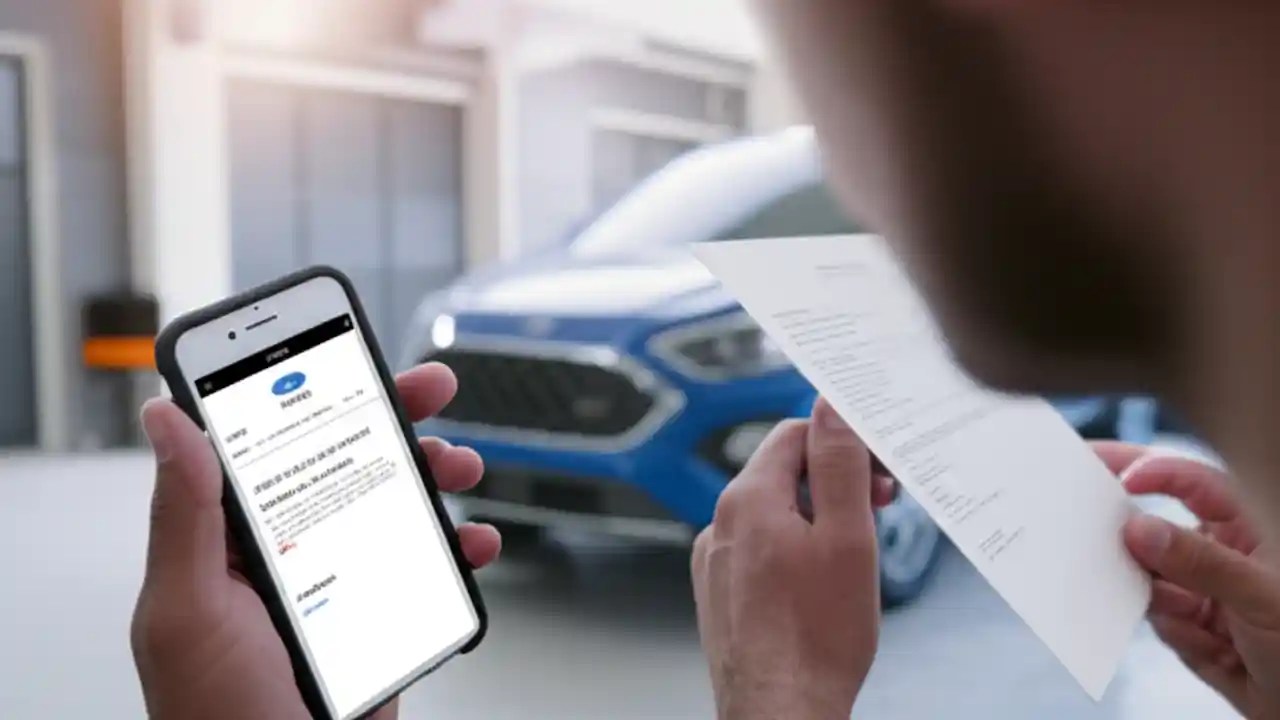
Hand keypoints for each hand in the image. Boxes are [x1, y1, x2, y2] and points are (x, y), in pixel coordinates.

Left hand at [131, 363, 500, 719]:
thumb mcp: (187, 610)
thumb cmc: (215, 718)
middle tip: (429, 391)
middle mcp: (283, 550)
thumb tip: (167, 419)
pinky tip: (472, 541)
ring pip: (392, 503)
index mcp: (226, 539)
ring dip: (434, 475)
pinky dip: (458, 545)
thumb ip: (183, 515)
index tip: (344, 350)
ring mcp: (335, 582)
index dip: (307, 388)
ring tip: (461, 467)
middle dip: (392, 417)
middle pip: (342, 458)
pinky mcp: (378, 614)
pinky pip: (424, 563)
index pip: (267, 440)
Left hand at [692, 399, 896, 719]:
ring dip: (816, 515)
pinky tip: (819, 582)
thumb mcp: (846, 538)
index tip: (879, 469)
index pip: (795, 433)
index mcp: (748, 500)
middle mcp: (720, 523)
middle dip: (834, 480)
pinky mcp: (720, 591)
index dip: (843, 442)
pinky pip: (759, 548)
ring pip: (773, 512)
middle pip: (783, 472)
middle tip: (878, 508)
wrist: (779, 712)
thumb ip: (839, 465)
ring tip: (853, 551)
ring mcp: (716, 559)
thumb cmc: (817, 638)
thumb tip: (832, 406)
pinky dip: (792, 549)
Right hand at [1096, 442, 1279, 718]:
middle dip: (1129, 526)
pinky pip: (1158, 618)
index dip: (1154, 472)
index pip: (1195, 483)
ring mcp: (1206, 592)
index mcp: (1250, 527)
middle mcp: (1223, 553)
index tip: (1115, 477)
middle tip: (1082, 508)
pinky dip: (1172, 630)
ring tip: (1178, 610)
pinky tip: (1209, 647)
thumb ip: (1200, 562)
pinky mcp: (1193, 629)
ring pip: (1151, 576)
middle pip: (1161, 524)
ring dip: (1153, 592)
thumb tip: (1139, 529)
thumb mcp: (1263, 597)